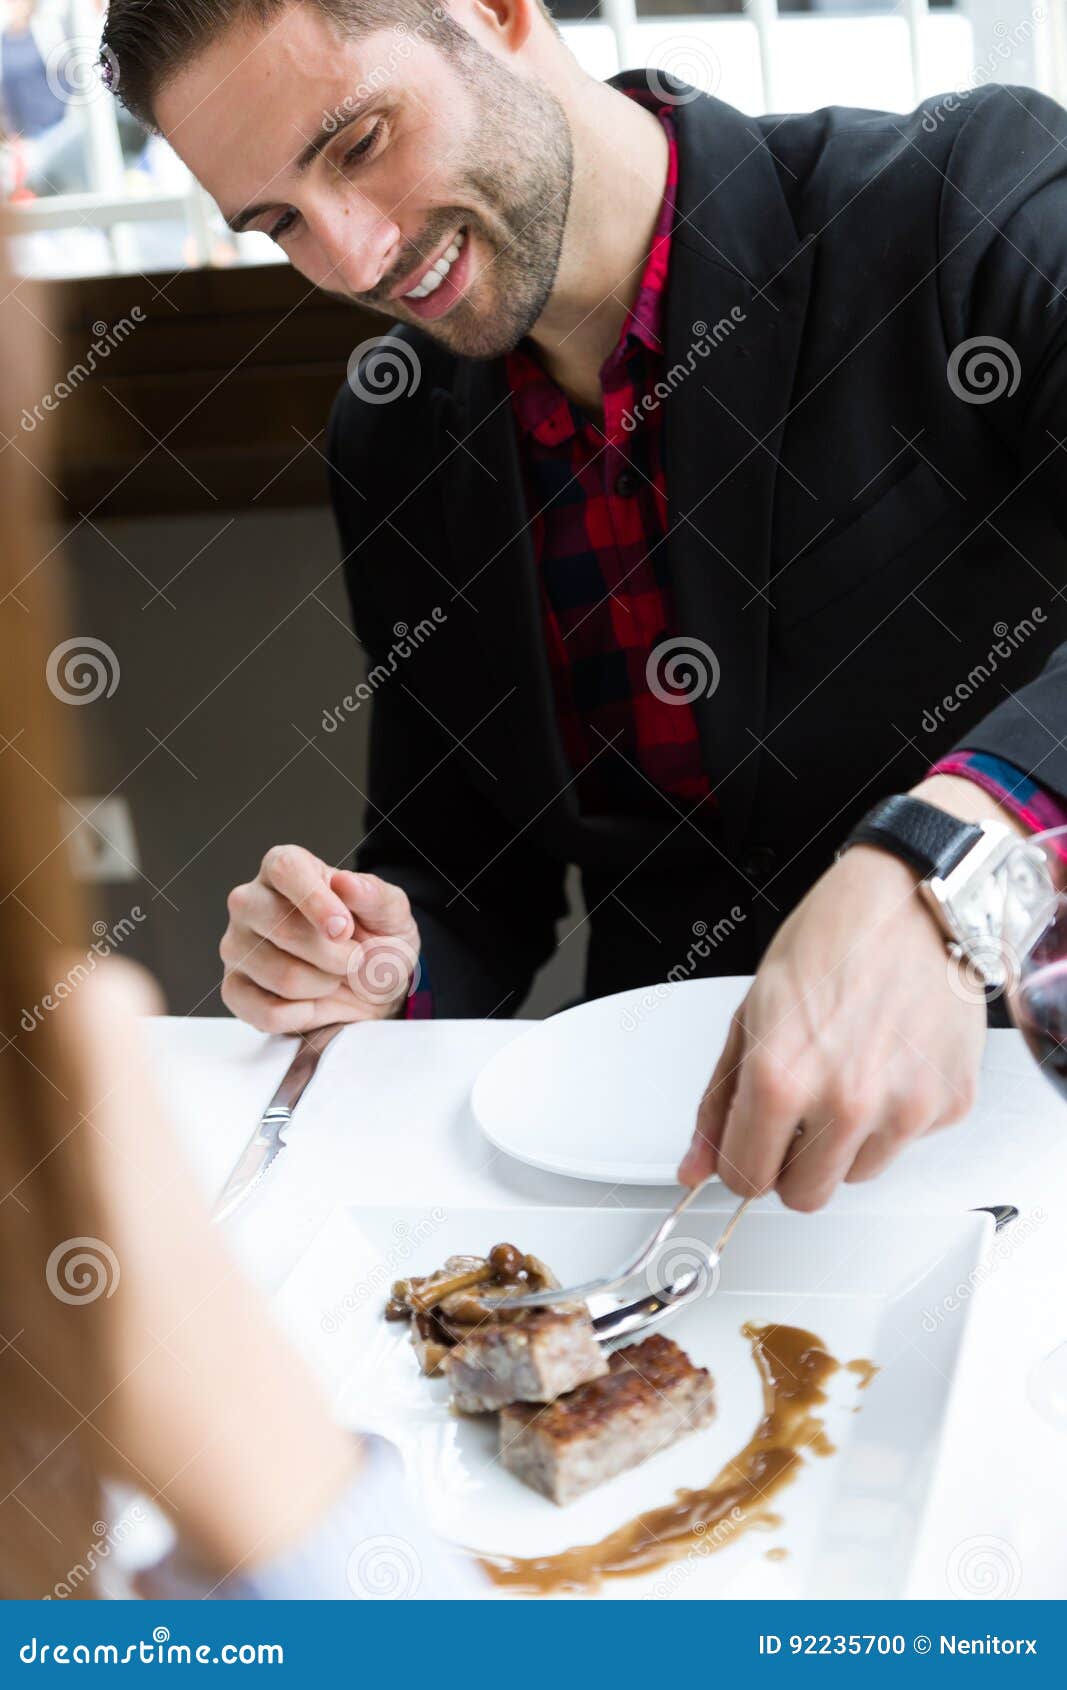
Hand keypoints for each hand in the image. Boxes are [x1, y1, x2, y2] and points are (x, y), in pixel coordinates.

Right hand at [220, 845, 419, 1032]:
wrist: (370, 987)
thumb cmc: (374, 939)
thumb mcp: (391, 913)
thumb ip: (374, 895)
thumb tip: (346, 883)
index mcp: (285, 868)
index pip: (285, 869)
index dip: (316, 900)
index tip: (344, 928)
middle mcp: (250, 901)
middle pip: (284, 928)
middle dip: (336, 955)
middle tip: (354, 958)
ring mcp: (236, 945)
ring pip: (283, 976)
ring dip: (325, 985)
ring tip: (333, 977)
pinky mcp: (233, 989)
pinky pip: (267, 1012)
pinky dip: (305, 1015)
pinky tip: (312, 1001)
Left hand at [678, 845, 986, 1209]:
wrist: (912, 900)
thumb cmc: (832, 940)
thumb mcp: (750, 1014)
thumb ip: (720, 1099)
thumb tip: (696, 1163)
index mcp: (781, 1078)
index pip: (745, 1178)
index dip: (740, 1162)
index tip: (748, 1147)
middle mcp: (844, 1101)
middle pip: (804, 1195)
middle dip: (791, 1164)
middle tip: (796, 1115)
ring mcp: (903, 1108)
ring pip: (856, 1175)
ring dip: (844, 1142)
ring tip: (847, 1075)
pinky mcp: (948, 1104)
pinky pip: (906, 1143)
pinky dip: (894, 1116)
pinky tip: (889, 1062)